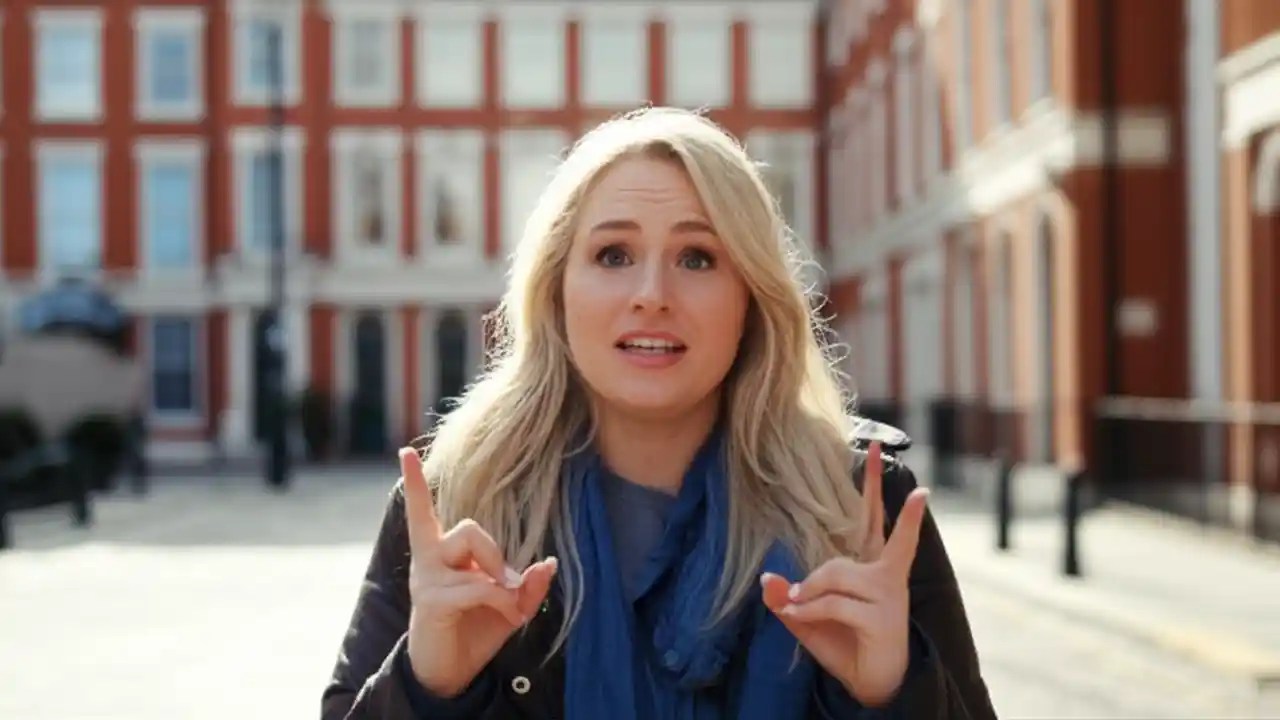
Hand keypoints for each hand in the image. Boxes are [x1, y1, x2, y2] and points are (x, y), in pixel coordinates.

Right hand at [399, 447, 557, 697]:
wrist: (451, 672)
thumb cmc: (475, 630)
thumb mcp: (510, 605)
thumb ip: (529, 584)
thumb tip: (548, 563)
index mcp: (440, 553)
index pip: (423, 511)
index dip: (415, 482)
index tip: (404, 452)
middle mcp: (427, 559)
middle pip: (468, 527)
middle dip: (496, 551)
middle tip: (509, 581)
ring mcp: (425, 578)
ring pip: (470, 549)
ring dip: (499, 577)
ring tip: (505, 603)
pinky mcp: (431, 600)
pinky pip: (476, 586)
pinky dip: (500, 600)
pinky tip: (504, 614)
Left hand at [760, 442, 928, 707]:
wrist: (870, 685)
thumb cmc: (843, 644)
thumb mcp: (805, 619)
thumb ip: (788, 598)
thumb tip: (768, 579)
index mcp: (867, 565)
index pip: (871, 518)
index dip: (874, 484)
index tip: (876, 448)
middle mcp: (882, 571)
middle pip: (871, 522)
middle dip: (874, 483)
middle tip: (875, 447)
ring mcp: (886, 591)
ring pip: (834, 572)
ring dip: (809, 592)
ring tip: (799, 608)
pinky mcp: (882, 614)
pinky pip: (834, 602)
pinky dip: (811, 610)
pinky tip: (802, 616)